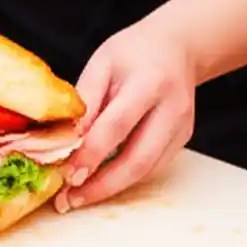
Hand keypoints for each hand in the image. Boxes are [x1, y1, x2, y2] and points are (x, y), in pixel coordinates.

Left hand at [54, 22, 196, 212]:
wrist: (178, 47)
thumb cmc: (133, 53)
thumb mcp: (101, 66)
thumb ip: (85, 103)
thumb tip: (65, 142)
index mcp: (150, 82)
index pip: (117, 125)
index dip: (91, 154)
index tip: (67, 176)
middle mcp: (172, 108)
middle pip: (138, 159)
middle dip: (101, 186)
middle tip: (69, 200)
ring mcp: (181, 127)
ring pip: (146, 171)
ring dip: (110, 189)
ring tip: (78, 197)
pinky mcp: (182, 139)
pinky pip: (151, 168)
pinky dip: (124, 180)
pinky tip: (99, 183)